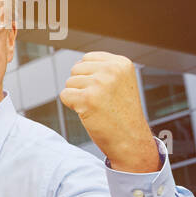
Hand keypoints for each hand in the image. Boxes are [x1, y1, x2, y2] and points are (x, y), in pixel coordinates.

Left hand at [59, 52, 159, 172]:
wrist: (131, 138)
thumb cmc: (122, 113)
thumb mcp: (120, 82)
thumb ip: (103, 69)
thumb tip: (78, 63)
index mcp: (121, 63)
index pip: (87, 58)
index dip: (88, 76)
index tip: (103, 90)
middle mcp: (112, 70)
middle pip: (76, 69)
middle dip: (81, 86)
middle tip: (100, 101)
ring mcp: (100, 83)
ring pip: (69, 83)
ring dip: (78, 96)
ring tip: (96, 106)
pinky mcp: (87, 99)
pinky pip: (65, 95)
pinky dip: (72, 105)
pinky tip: (89, 112)